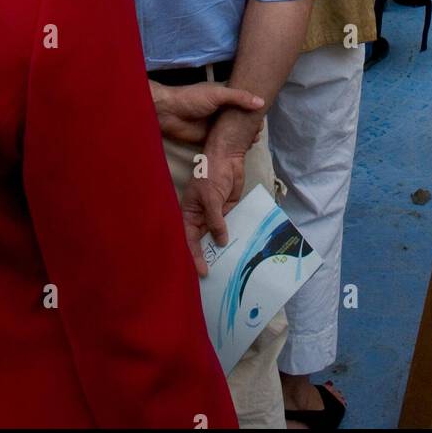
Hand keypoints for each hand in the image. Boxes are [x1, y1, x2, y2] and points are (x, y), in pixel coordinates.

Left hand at [149, 79, 263, 145]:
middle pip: (241, 117)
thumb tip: (261, 103)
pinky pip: (226, 142)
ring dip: (244, 136)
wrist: (169, 113)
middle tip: (258, 131)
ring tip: (253, 140)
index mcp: (225, 96)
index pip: (244, 101)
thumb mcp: (218, 94)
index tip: (263, 115)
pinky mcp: (211, 138)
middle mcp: (223, 110)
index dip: (254, 107)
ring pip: (235, 131)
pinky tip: (243, 148)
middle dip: (251, 124)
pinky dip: (235, 145)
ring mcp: (217, 125)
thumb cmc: (192, 98)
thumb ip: (239, 97)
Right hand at [180, 126, 252, 275]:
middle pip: (203, 242)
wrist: (228, 155)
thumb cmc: (211, 172)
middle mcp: (200, 218)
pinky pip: (231, 227)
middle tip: (217, 276)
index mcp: (189, 214)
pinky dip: (235, 236)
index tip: (203, 271)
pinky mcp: (228, 212)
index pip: (190, 240)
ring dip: (223, 249)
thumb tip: (220, 242)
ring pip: (217, 237)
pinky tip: (242, 249)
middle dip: (209, 257)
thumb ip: (215, 220)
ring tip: (231, 268)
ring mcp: (215, 216)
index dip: (195, 256)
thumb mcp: (211, 197)